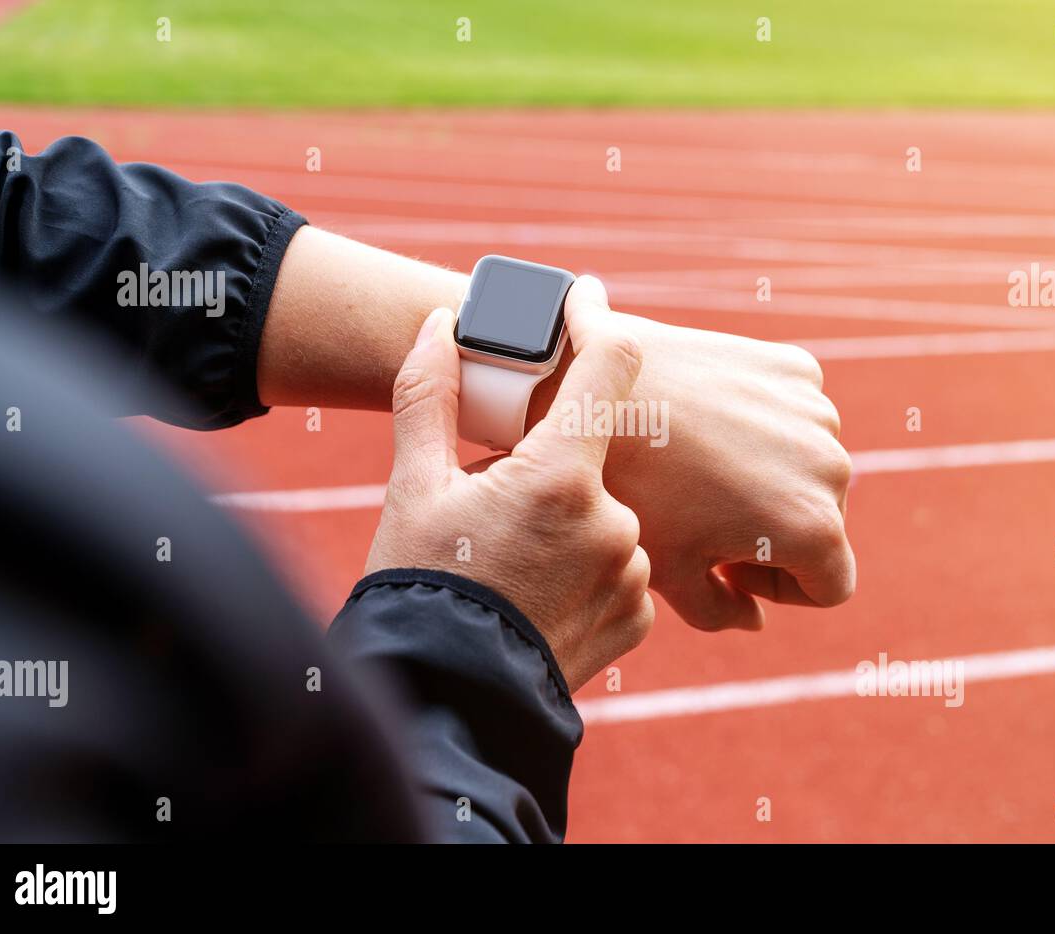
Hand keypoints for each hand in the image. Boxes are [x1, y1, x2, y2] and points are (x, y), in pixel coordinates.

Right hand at [365, 281, 653, 690]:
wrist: (448, 699)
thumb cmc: (422, 587)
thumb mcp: (414, 488)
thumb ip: (430, 397)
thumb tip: (441, 325)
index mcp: (560, 477)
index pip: (610, 365)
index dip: (596, 319)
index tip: (584, 298)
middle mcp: (615, 520)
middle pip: (594, 454)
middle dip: (551, 463)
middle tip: (499, 502)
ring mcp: (633, 572)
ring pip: (609, 513)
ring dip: (570, 520)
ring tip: (514, 561)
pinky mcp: (640, 615)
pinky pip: (621, 565)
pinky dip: (588, 565)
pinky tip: (541, 591)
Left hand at [529, 290, 854, 632]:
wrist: (594, 392)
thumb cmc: (629, 490)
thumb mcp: (668, 571)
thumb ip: (720, 612)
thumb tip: (754, 618)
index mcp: (812, 527)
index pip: (832, 584)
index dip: (781, 589)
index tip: (729, 568)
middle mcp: (831, 466)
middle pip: (824, 521)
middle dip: (776, 530)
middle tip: (707, 519)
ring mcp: (816, 409)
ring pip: (811, 467)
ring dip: (774, 476)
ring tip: (704, 473)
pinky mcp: (794, 367)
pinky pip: (798, 414)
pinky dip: (769, 424)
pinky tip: (710, 426)